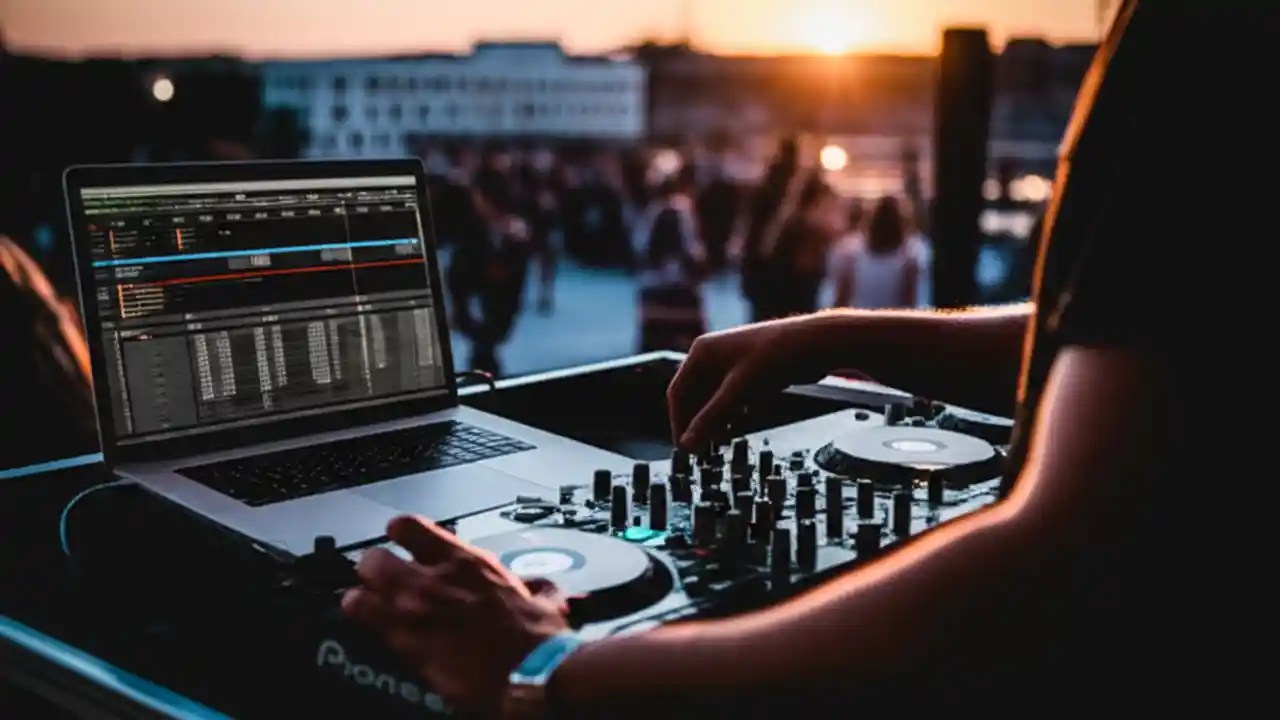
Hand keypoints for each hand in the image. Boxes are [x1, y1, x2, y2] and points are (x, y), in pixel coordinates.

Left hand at [342, 516, 570, 717]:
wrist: (533, 671)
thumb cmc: (539, 640)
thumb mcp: (542, 601)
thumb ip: (534, 589)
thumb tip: (540, 590)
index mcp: (468, 562)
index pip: (410, 527)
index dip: (398, 535)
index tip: (399, 544)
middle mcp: (435, 577)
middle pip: (375, 557)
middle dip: (374, 569)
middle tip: (381, 581)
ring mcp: (416, 607)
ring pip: (360, 587)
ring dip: (361, 597)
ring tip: (366, 607)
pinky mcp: (405, 640)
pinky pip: (363, 619)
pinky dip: (362, 622)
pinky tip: (369, 630)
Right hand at [668, 317, 831, 449]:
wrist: (814, 342)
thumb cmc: (774, 356)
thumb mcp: (738, 391)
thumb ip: (711, 418)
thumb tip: (687, 445)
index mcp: (701, 353)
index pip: (678, 393)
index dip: (679, 422)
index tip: (684, 447)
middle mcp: (712, 355)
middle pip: (694, 397)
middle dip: (697, 423)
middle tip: (701, 451)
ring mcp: (731, 362)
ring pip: (712, 399)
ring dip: (713, 421)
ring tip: (719, 444)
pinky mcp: (748, 370)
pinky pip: (730, 397)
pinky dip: (729, 414)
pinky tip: (735, 428)